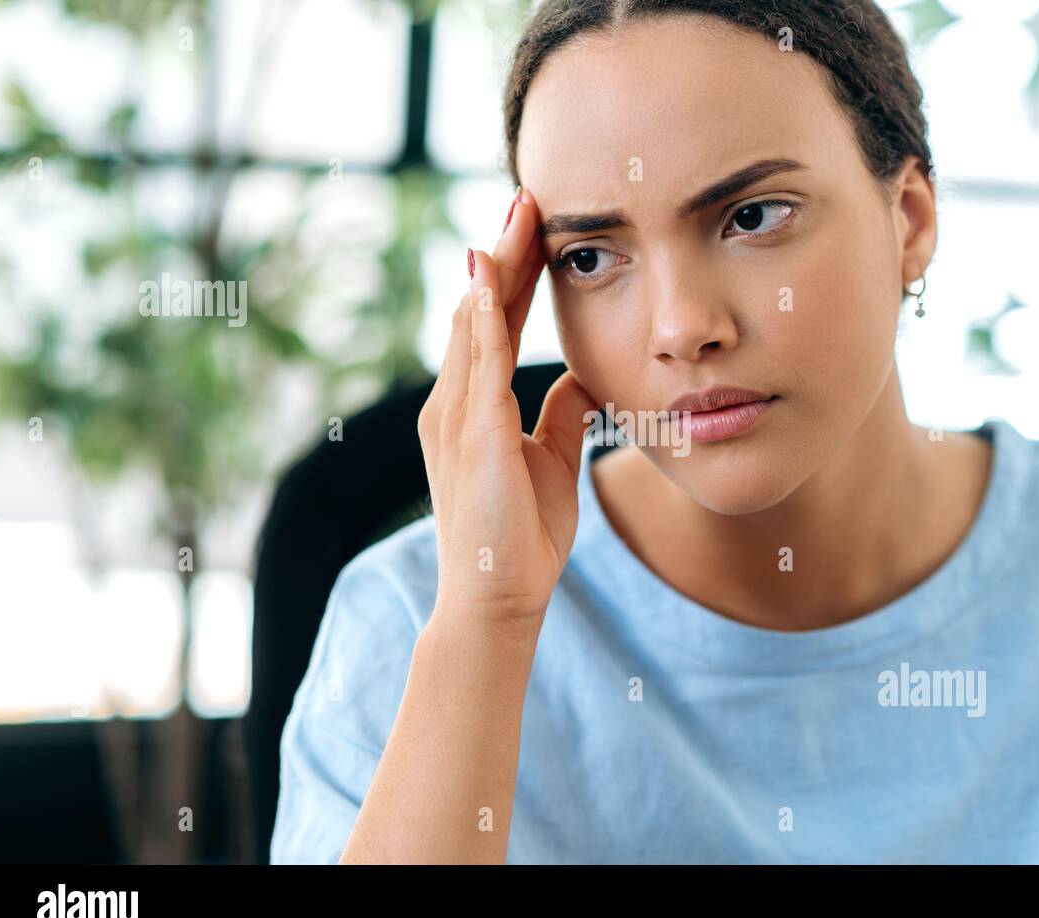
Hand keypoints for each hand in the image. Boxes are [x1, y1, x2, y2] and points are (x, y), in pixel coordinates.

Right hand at [417, 187, 598, 636]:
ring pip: (474, 325)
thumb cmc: (520, 535)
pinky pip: (477, 366)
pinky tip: (490, 277)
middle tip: (527, 197)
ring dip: (496, 267)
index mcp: (474, 407)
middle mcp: (455, 403)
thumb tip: (583, 375)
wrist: (498, 599)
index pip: (495, 323)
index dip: (516, 273)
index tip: (537, 226)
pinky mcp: (471, 438)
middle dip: (504, 252)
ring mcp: (456, 419)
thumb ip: (561, 413)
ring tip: (516, 216)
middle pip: (480, 310)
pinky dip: (484, 319)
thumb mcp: (551, 459)